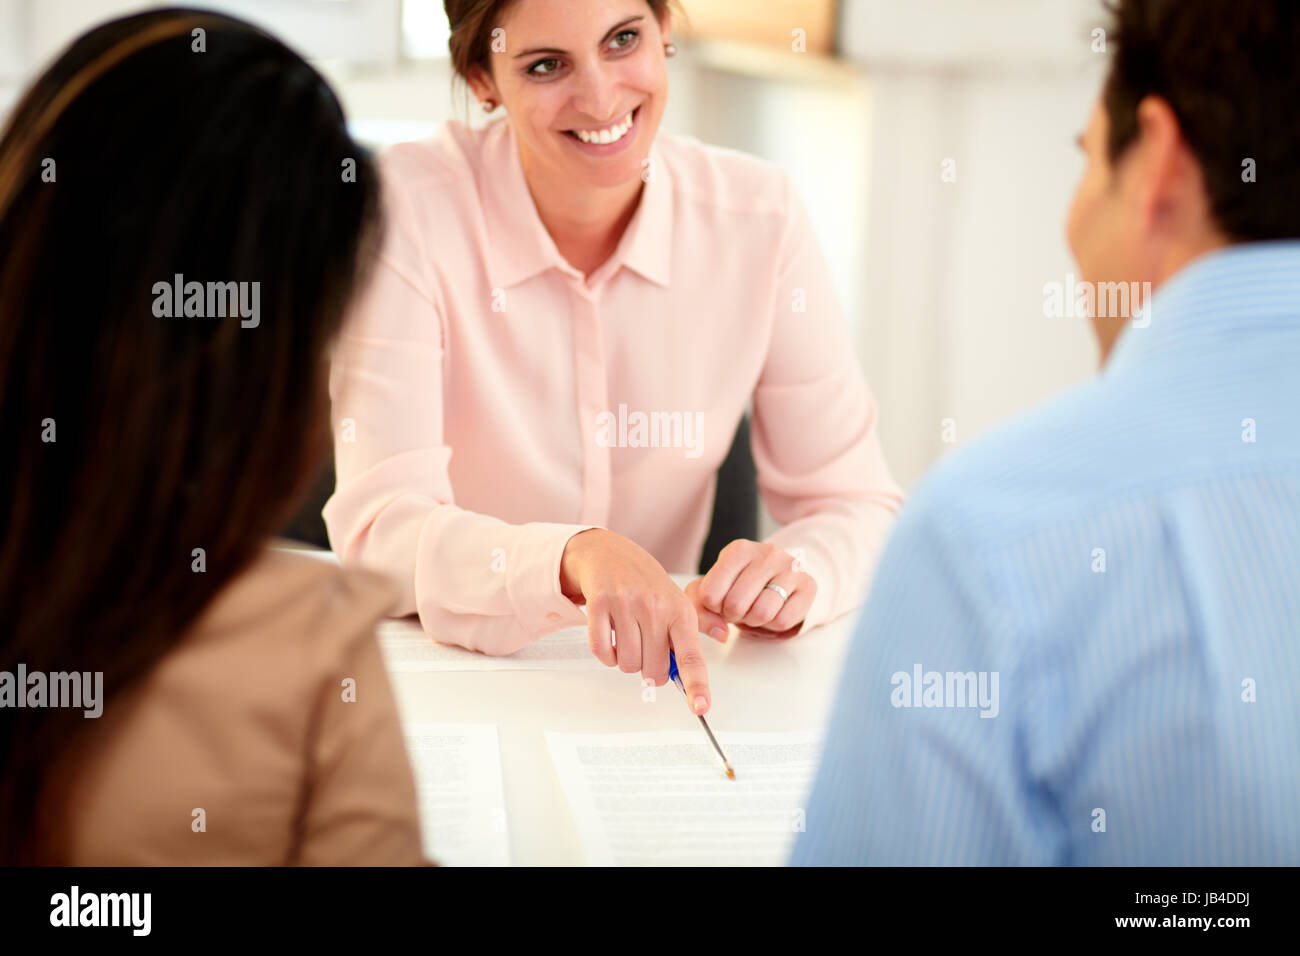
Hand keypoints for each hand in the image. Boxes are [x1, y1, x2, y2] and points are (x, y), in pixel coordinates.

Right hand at [559, 529, 710, 713]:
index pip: (691, 656)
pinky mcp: (599, 604)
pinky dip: (606, 654)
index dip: (696, 685)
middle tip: (646, 648)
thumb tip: (722, 635)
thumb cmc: (644, 581)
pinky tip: (611, 636)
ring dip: (626, 661)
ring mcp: (626, 605)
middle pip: (654, 670)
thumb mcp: (676, 598)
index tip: (700, 707)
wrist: (608, 553)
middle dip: (649, 669)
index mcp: (679, 611)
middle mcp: (655, 608)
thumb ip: (697, 624)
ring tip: (628, 638)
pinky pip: (602, 652)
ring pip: (627, 664)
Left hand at [692, 539, 815, 638]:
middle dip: (733, 615)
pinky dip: (773, 625)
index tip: (721, 600)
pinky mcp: (808, 586)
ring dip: (754, 621)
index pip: (710, 593)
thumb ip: (699, 608)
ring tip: (755, 609)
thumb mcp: (713, 588)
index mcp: (738, 550)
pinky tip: (773, 611)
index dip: (713, 607)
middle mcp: (766, 553)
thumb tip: (720, 632)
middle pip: (736, 604)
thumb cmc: (741, 584)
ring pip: (761, 613)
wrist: (781, 577)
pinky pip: (783, 621)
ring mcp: (790, 568)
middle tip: (740, 608)